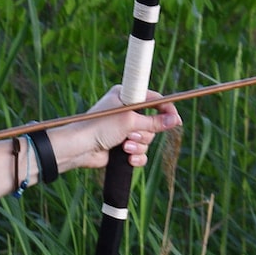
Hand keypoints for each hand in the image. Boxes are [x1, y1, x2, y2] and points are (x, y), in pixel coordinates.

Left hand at [56, 88, 179, 173]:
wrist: (79, 148)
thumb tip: (175, 121)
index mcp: (126, 96)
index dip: (166, 110)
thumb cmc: (100, 127)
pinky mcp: (122, 145)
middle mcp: (126, 111)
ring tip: (124, 147)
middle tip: (130, 136)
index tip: (176, 119)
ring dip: (138, 146)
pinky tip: (128, 158)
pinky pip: (140, 153)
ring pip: (147, 140)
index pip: (154, 99)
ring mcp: (123, 129)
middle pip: (152, 123)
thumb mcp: (129, 121)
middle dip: (144, 134)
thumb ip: (154, 122)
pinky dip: (136, 157)